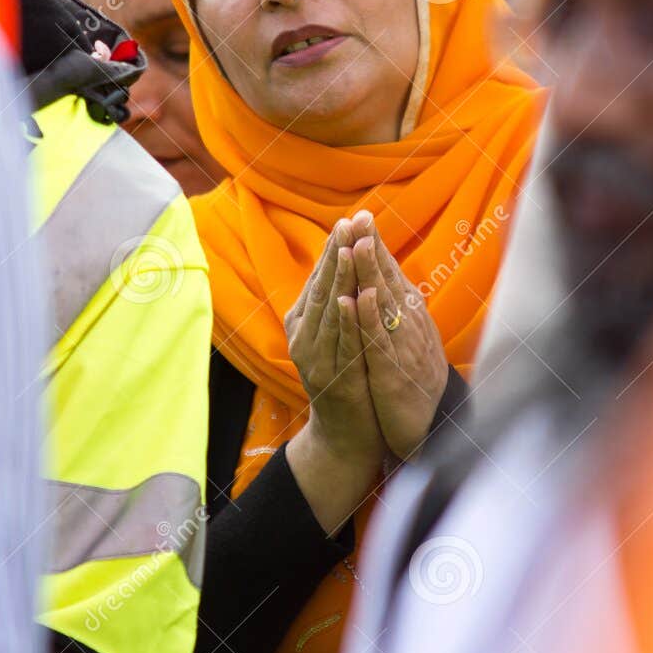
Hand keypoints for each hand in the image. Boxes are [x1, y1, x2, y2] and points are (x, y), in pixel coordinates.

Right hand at [284, 221, 386, 532]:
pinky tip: (347, 299)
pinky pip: (337, 345)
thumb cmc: (346, 377)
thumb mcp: (335, 336)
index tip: (349, 218)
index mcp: (303, 322)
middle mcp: (303, 336)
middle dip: (336, 253)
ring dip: (337, 279)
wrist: (344, 434)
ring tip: (346, 249)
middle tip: (348, 222)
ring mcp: (314, 358)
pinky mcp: (330, 378)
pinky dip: (341, 321)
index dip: (334, 248)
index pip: (320, 277)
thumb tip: (344, 260)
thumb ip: (334, 303)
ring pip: (327, 312)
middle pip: (321, 287)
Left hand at [349, 210, 447, 461]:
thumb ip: (395, 309)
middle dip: (373, 247)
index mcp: (409, 316)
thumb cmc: (412, 380)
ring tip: (359, 243)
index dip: (376, 245)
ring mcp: (403, 347)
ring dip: (372, 273)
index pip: (390, 274)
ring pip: (386, 303)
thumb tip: (381, 280)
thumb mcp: (404, 338)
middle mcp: (410, 325)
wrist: (426, 427)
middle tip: (361, 216)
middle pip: (389, 280)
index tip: (362, 216)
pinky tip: (359, 298)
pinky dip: (371, 318)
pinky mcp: (393, 371)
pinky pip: (381, 340)